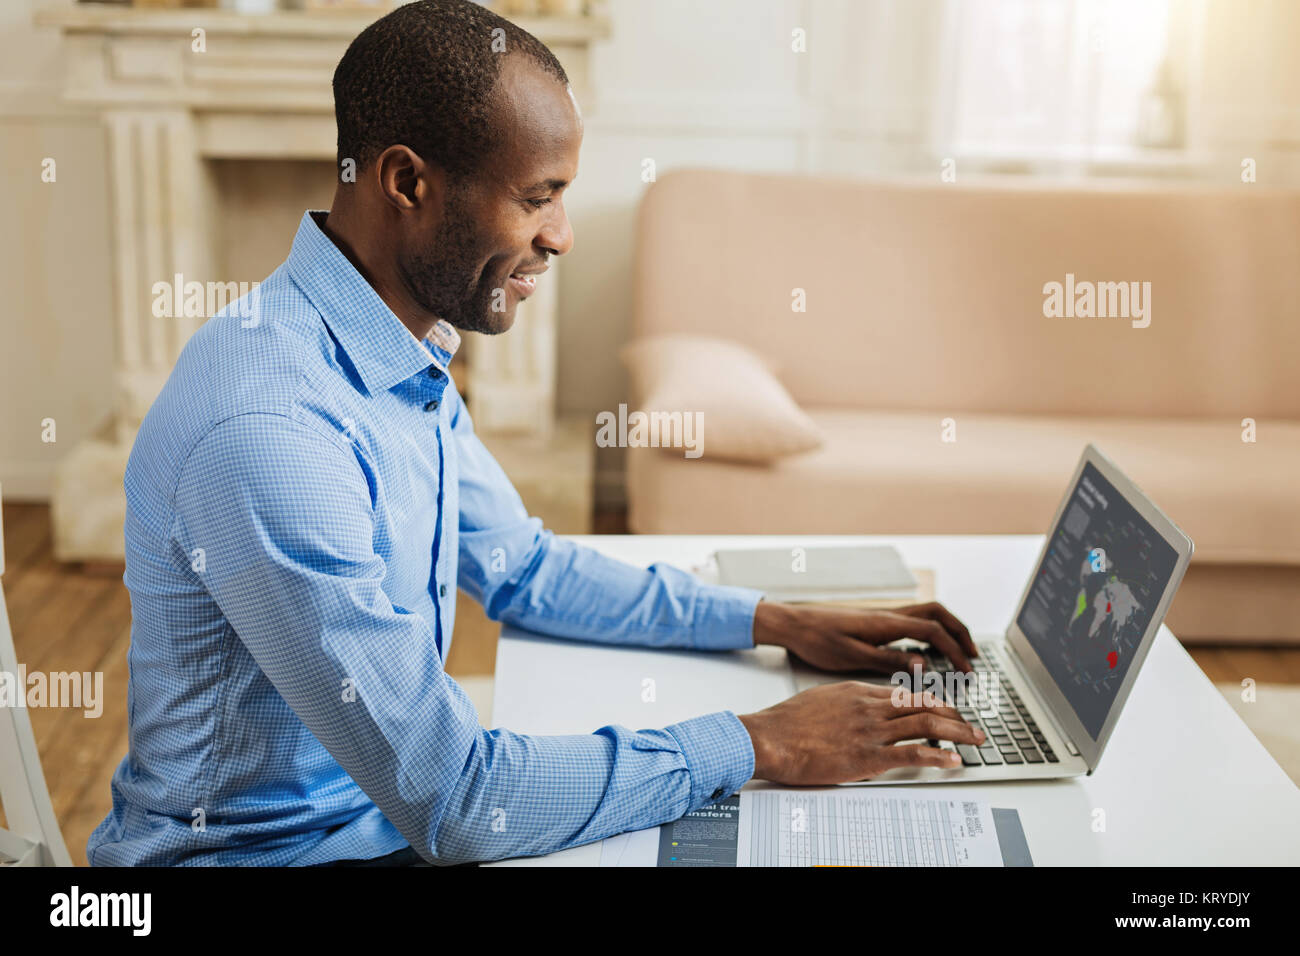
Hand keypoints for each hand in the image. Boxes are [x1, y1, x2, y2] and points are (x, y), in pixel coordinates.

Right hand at [737, 681, 985, 784]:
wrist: (768, 737)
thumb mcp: (822, 699)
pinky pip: (913, 753)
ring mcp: (871, 730)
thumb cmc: (787, 723)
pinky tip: (954, 760)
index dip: (934, 702)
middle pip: (925, 704)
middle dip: (956, 715)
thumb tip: (861, 707)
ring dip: (958, 732)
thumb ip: (847, 701)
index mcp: (859, 692)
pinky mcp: (867, 756)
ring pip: (926, 724)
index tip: (948, 711)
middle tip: (974, 726)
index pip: (908, 694)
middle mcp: (870, 707)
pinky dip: (939, 756)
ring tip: (976, 740)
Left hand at [752, 600, 976, 673]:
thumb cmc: (817, 640)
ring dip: (947, 629)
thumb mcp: (853, 656)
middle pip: (937, 614)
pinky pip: (913, 620)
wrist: (792, 623)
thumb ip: (889, 660)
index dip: (954, 651)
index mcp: (886, 623)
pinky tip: (928, 649)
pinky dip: (930, 631)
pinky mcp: (875, 622)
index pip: (933, 632)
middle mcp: (888, 615)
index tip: (967, 670)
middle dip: (960, 633)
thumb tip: (924, 665)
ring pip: (926, 614)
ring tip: (958, 651)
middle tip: (974, 656)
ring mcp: (883, 616)